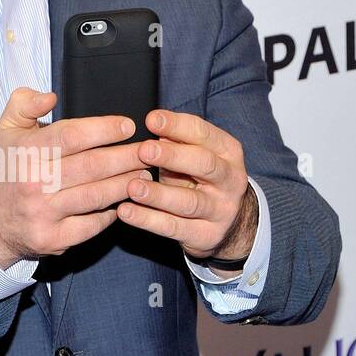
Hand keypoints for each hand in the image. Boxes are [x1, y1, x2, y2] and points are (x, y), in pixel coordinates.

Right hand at [0, 87, 152, 269]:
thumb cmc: (7, 169)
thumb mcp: (7, 129)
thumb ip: (25, 103)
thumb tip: (50, 96)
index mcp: (25, 153)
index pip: (71, 136)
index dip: (104, 129)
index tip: (128, 126)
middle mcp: (34, 184)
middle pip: (91, 167)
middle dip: (126, 157)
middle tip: (149, 150)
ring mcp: (43, 214)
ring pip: (96, 197)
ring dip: (126, 184)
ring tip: (145, 174)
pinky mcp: (52, 238)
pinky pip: (91, 225)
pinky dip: (111, 214)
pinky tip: (124, 202)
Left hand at [116, 108, 257, 260]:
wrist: (229, 222)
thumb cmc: (201, 179)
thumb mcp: (193, 156)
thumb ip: (176, 142)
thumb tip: (153, 125)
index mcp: (228, 152)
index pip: (203, 134)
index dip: (177, 125)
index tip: (151, 120)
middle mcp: (230, 180)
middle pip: (203, 164)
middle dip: (172, 156)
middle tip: (144, 150)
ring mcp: (221, 211)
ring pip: (189, 202)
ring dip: (158, 194)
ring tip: (132, 187)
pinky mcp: (206, 236)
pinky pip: (173, 227)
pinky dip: (147, 220)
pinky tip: (126, 211)